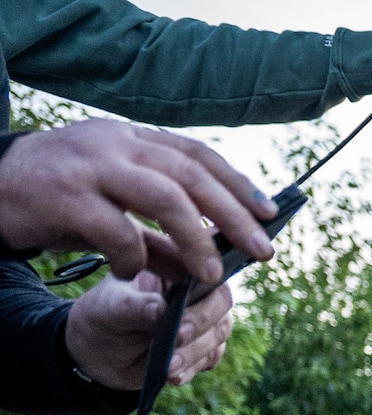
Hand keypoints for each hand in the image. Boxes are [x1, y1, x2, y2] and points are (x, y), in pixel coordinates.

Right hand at [0, 119, 273, 283]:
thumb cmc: (58, 196)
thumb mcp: (114, 202)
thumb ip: (160, 227)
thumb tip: (208, 261)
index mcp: (131, 138)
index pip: (197, 154)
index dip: (237, 183)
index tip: (270, 213)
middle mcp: (116, 144)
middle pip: (192, 175)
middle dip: (234, 214)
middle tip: (263, 250)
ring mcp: (91, 166)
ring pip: (165, 197)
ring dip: (196, 239)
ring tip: (213, 274)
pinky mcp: (66, 196)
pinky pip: (117, 231)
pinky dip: (134, 258)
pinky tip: (134, 276)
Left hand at [63, 236, 236, 391]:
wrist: (98, 354)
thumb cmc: (104, 316)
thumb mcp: (110, 307)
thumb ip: (134, 305)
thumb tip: (160, 309)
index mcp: (175, 263)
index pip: (206, 255)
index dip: (216, 263)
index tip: (206, 279)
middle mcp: (197, 289)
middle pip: (220, 300)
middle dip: (201, 320)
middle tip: (178, 336)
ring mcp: (205, 319)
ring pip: (218, 333)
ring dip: (195, 351)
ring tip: (168, 366)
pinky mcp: (205, 347)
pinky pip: (211, 357)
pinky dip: (193, 367)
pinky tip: (174, 375)